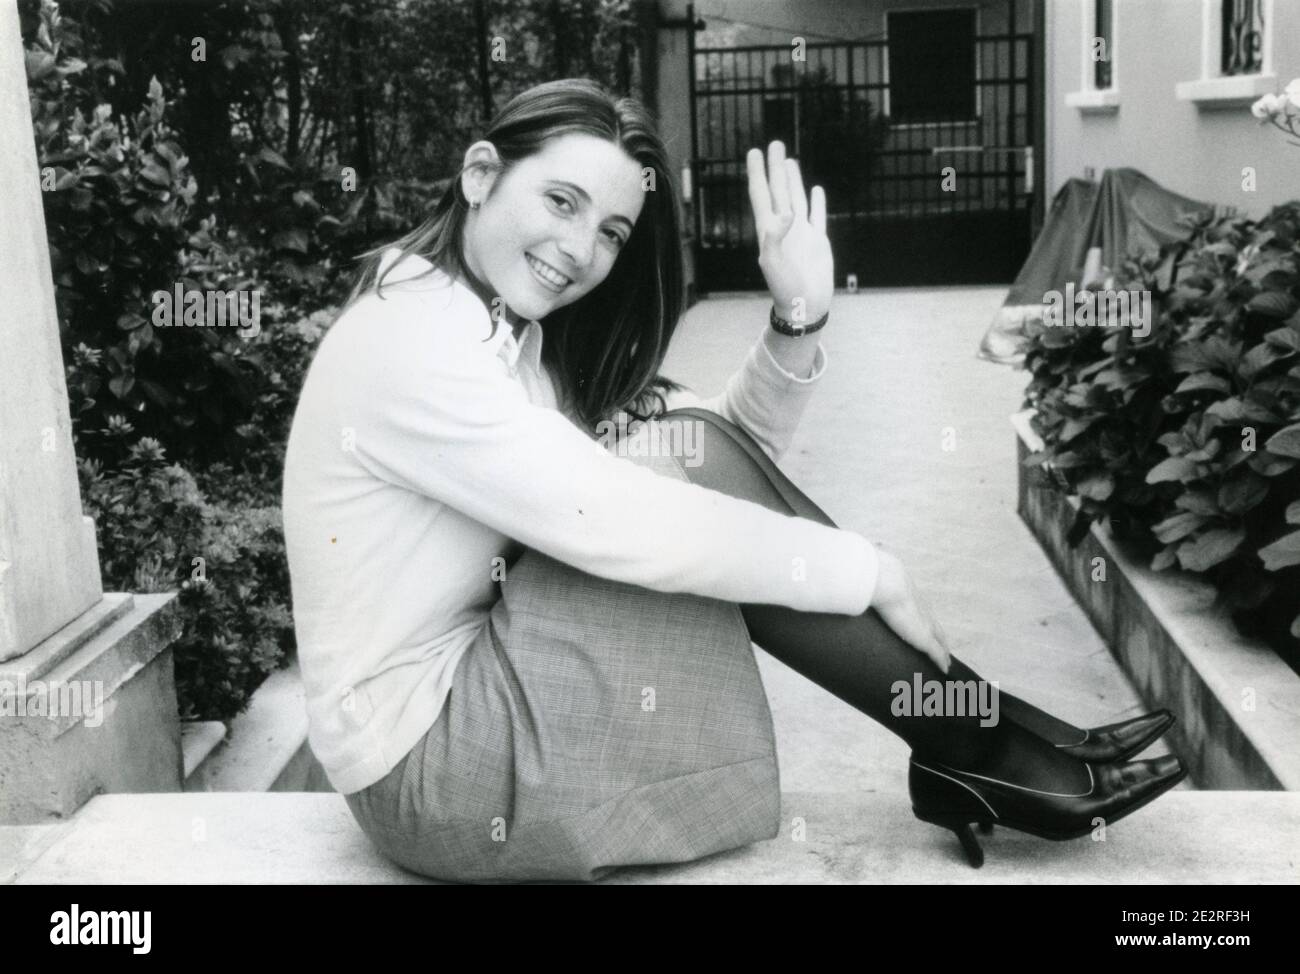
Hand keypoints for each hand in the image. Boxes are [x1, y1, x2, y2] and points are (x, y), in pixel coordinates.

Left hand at [746, 141, 832, 324]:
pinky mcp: (818, 240)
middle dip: (775, 168)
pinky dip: (817, 201)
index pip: (761, 195)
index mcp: (768, 230)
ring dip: (792, 179)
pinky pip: (817, 215)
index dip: (757, 173)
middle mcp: (784, 227)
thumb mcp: (774, 264)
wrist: (804, 306)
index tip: (753, 152)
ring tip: (789, 160)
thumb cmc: (785, 288)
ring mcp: (801, 233)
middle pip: (778, 190)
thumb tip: (786, 212)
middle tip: (774, 143)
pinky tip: (816, 189)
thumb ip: (776, 237)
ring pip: (796, 198)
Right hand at [870, 548, 951, 673]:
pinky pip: (936, 652)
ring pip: (940, 640)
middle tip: (943, 647)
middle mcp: (921, 608)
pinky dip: (941, 661)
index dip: (925, 618)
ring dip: (943, 649)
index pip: (921, 609)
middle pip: (935, 625)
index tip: (927, 625)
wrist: (883, 580)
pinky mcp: (924, 637)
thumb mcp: (873, 573)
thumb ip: (870, 571)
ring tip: (946, 660)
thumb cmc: (876, 576)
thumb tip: (862, 557)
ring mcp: (925, 622)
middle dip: (940, 636)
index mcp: (910, 594)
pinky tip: (944, 669)